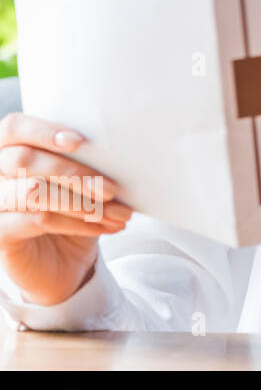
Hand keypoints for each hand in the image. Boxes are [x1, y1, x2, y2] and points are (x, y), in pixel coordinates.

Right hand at [0, 113, 132, 306]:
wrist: (64, 262)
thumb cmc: (74, 210)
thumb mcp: (82, 181)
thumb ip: (85, 159)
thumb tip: (119, 145)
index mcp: (10, 150)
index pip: (14, 128)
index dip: (43, 131)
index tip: (79, 142)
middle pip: (24, 159)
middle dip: (74, 172)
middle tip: (112, 189)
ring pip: (34, 191)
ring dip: (83, 201)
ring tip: (119, 212)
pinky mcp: (0, 233)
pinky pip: (39, 220)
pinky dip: (79, 222)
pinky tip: (105, 226)